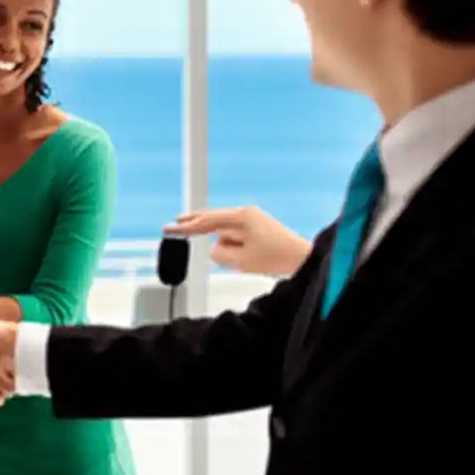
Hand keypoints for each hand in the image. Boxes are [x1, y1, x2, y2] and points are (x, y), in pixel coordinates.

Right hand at [164, 205, 310, 275]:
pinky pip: (238, 237)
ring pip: (228, 234)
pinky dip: (235, 247)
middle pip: (213, 219)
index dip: (185, 227)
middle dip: (196, 223)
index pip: (206, 222)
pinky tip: (249, 258)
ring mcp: (253, 219)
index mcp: (241, 216)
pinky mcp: (259, 228)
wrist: (304, 259)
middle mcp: (246, 213)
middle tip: (176, 223)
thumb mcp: (240, 261)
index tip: (169, 228)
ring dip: (228, 247)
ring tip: (248, 260)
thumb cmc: (278, 257)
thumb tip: (214, 248)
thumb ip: (220, 253)